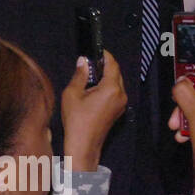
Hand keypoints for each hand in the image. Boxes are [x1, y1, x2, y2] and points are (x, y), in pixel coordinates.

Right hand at [60, 50, 126, 171]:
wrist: (84, 143)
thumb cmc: (77, 121)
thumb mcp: (72, 94)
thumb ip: (80, 75)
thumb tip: (83, 61)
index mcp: (111, 89)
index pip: (113, 65)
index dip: (106, 55)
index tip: (98, 50)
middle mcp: (121, 94)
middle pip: (116, 73)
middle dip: (105, 66)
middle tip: (90, 63)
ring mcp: (122, 103)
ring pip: (117, 83)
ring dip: (106, 77)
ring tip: (90, 76)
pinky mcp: (119, 109)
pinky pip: (116, 92)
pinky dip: (108, 87)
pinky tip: (94, 89)